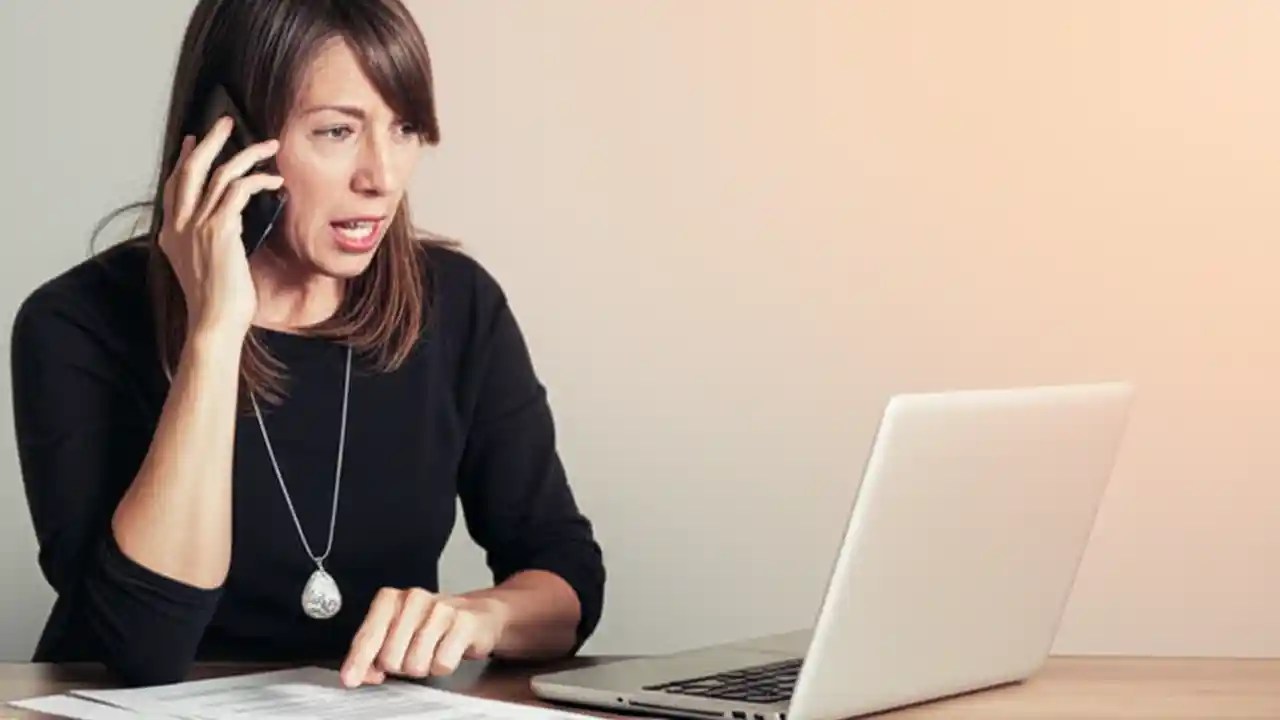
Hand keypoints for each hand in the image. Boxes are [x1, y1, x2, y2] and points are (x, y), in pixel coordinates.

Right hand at [158, 116, 282, 340]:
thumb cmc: (218, 301)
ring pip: (219, 173)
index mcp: (171, 234)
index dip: (183, 159)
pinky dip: (257, 180)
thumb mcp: (206, 265)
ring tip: (268, 146)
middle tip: (227, 123)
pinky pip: (238, 191)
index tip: (194, 140)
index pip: (174, 185)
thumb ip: (208, 241)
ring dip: (246, 155)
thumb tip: (228, 223)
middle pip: (190, 168)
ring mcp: (197, 226)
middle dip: (210, 141)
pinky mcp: (219, 230)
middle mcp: (179, 225)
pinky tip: (273, 181)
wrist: (215, 322)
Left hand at [340, 588, 509, 687]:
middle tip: (412, 655)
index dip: (358, 660)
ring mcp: (440, 609)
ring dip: (423, 667)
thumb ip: (373, 653)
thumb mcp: (399, 634)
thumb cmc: (432, 625)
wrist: (479, 614)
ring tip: (432, 652)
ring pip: (416, 663)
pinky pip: (442, 663)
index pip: (368, 635)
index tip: (350, 678)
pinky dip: (443, 666)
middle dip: (399, 666)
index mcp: (391, 599)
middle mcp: (414, 599)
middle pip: (390, 658)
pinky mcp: (464, 622)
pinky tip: (448, 650)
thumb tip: (360, 674)